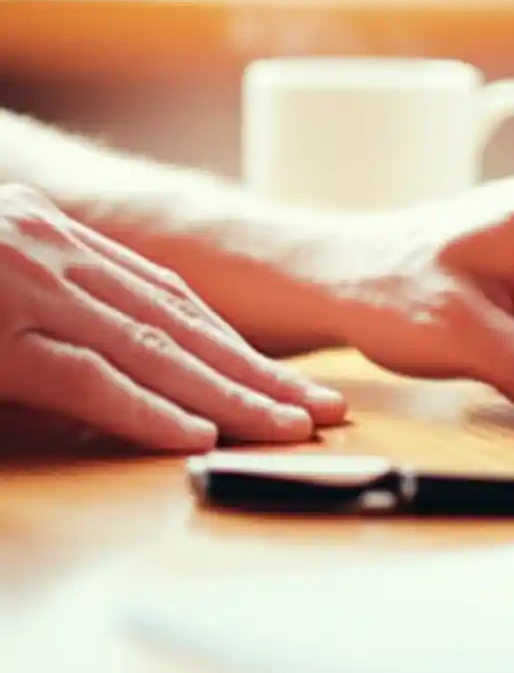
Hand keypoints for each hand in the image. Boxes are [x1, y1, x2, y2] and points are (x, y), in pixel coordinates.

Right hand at [0, 185, 344, 451]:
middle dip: (259, 372)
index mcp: (51, 236)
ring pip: (153, 350)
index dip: (232, 343)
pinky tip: (201, 436)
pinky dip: (149, 410)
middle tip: (325, 407)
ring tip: (292, 429)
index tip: (284, 379)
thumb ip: (44, 319)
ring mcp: (24, 286)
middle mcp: (49, 248)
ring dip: (229, 396)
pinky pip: (88, 379)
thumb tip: (103, 365)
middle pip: (179, 322)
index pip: (165, 296)